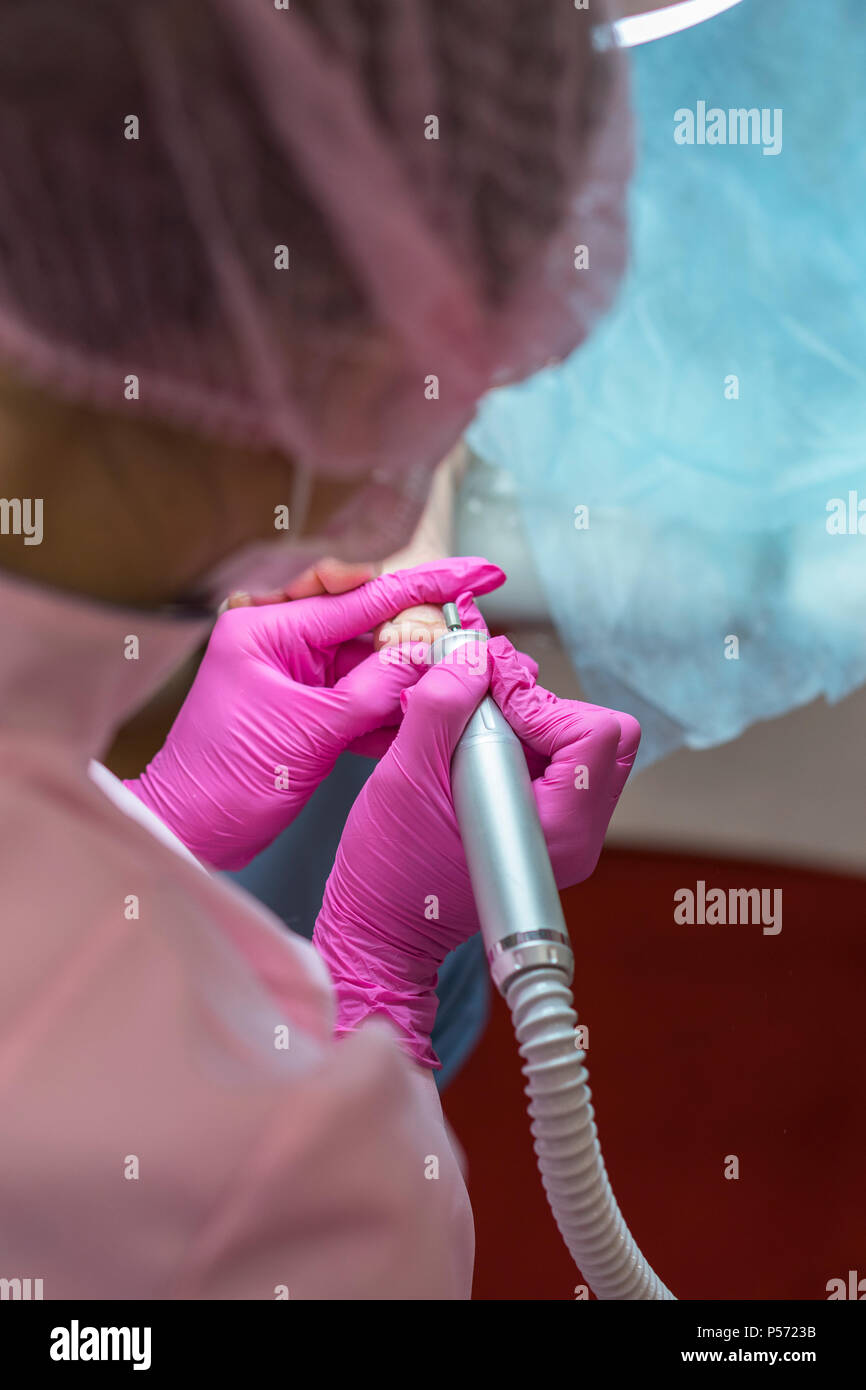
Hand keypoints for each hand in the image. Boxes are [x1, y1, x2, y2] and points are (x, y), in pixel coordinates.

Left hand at [125, 558, 504, 869]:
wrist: (192, 832)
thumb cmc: (221, 780)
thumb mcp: (311, 730)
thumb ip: (375, 689)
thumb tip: (427, 655)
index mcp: (267, 628)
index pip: (360, 595)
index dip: (424, 584)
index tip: (473, 573)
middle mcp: (280, 641)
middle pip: (369, 621)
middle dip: (420, 629)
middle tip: (470, 630)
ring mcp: (294, 675)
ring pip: (371, 660)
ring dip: (410, 674)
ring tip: (453, 675)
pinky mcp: (307, 709)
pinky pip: (361, 696)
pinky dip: (391, 708)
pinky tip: (422, 714)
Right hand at [313, 626, 639, 1068]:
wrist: (382, 930)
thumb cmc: (390, 873)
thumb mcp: (405, 778)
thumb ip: (441, 709)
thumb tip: (469, 657)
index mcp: (556, 830)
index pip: (594, 732)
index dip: (539, 701)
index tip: (485, 696)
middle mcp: (574, 834)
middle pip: (599, 732)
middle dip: (539, 705)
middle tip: (480, 704)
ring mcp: (562, 833)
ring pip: (577, 743)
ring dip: (524, 720)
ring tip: (465, 727)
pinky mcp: (543, 827)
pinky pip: (552, 763)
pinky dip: (516, 740)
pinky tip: (467, 747)